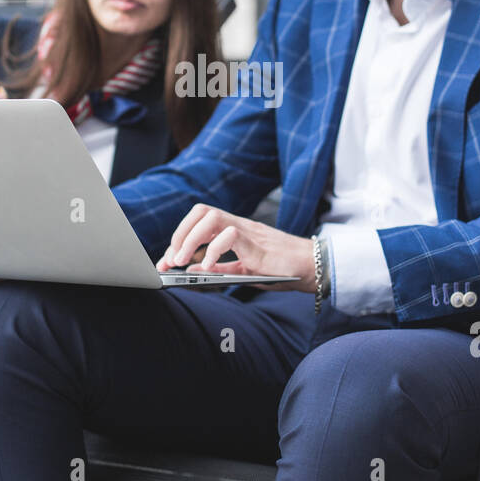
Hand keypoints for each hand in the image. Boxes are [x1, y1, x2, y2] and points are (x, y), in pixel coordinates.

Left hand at [157, 203, 315, 292]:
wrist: (312, 267)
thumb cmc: (281, 267)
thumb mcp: (243, 269)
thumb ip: (220, 268)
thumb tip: (193, 269)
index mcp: (234, 230)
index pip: (200, 222)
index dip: (179, 238)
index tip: (167, 260)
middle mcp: (239, 225)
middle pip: (201, 211)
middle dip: (180, 234)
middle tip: (171, 259)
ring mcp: (248, 231)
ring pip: (211, 218)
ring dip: (190, 239)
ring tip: (182, 261)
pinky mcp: (257, 243)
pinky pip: (229, 236)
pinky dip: (212, 251)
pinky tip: (206, 268)